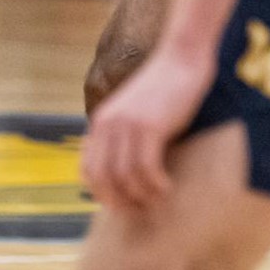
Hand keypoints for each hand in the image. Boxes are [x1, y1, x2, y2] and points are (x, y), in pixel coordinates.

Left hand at [81, 46, 213, 209]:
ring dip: (142, 197)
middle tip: (141, 211)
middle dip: (120, 202)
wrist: (181, 57)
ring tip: (158, 201)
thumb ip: (125, 136)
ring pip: (124, 178)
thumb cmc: (164, 88)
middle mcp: (108, 124)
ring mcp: (127, 124)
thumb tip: (128, 175)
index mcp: (101, 122)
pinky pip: (146, 168)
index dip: (101, 194)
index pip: (88, 170)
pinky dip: (155, 186)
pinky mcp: (150, 126)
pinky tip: (167, 188)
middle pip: (103, 178)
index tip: (121, 206)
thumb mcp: (135, 113)